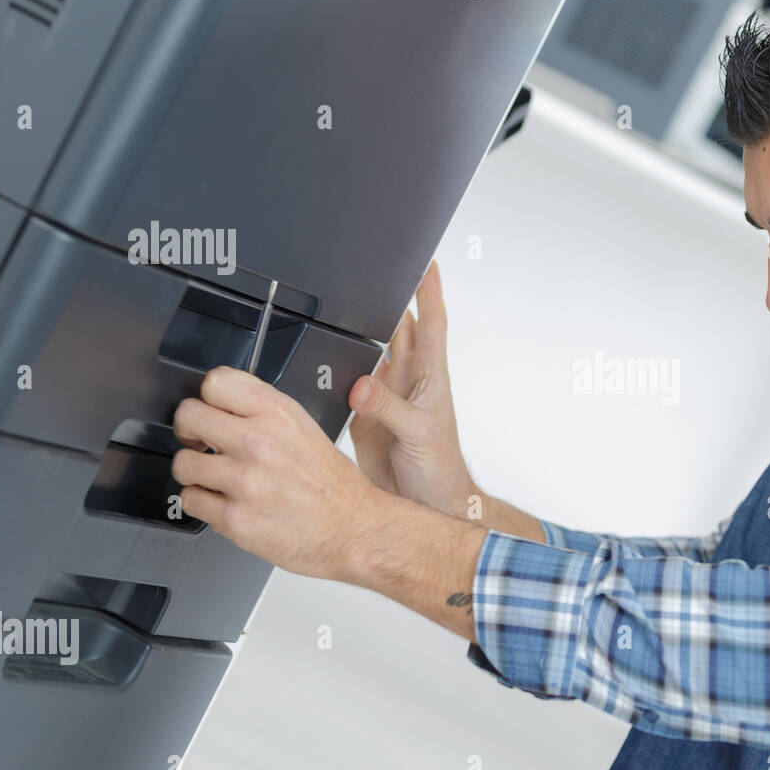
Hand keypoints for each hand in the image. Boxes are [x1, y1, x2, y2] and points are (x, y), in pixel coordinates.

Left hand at [171, 365, 388, 580]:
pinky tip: (224, 503)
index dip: (208, 398)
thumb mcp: (307, 430)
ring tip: (217, 480)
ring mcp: (245, 481)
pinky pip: (190, 500)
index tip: (212, 411)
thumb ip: (265, 414)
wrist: (355, 531)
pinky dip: (203, 503)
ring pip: (183, 462)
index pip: (215, 382)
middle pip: (188, 416)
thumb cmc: (336, 487)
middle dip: (190, 431)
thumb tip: (225, 408)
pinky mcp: (234, 518)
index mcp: (279, 414)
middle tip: (201, 443)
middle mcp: (259, 442)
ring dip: (196, 472)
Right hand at [347, 260, 479, 518]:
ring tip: (350, 301)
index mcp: (429, 378)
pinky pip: (350, 381)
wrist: (428, 504)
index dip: (430, 293)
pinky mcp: (364, 416)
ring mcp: (386, 397)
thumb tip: (362, 385)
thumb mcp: (418, 434)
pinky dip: (340, 366)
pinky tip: (329, 354)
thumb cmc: (441, 472)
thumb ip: (389, 409)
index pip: (431, 324)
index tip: (427, 264)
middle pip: (399, 329)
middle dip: (391, 300)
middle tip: (377, 272)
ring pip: (374, 352)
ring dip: (364, 330)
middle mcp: (408, 382)